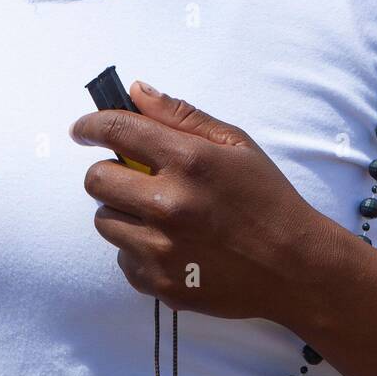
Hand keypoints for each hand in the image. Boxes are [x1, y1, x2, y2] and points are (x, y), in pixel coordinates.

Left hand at [68, 81, 337, 321]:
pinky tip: (169, 244)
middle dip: (108, 172)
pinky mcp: (161, 284)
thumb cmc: (266, 197)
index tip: (82, 129)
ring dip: (122, 212)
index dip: (90, 125)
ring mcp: (163, 249)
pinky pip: (122, 260)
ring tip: (156, 213)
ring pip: (104, 221)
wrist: (294, 267)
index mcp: (188, 161)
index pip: (117, 130)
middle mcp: (169, 204)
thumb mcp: (234, 143)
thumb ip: (181, 115)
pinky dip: (137, 250)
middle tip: (130, 176)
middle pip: (96, 180)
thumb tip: (136, 91)